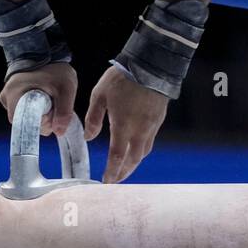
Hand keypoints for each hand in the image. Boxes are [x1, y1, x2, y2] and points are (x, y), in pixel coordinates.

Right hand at [0, 62, 77, 136]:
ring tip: (49, 98)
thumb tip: (59, 132)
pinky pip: (22, 109)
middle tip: (54, 104)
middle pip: (24, 122)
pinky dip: (34, 108)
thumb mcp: (66, 88)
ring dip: (39, 113)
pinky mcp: (11, 95)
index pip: (25, 125)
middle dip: (42, 119)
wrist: (44, 50)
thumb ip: (64, 111)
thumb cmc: (54, 68)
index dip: (42, 123)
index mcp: (15, 95)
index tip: (53, 112)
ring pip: (24, 116)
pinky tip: (43, 98)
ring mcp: (7, 96)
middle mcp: (6, 97)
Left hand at [83, 66, 167, 182]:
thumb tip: (89, 137)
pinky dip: (141, 150)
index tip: (106, 182)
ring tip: (125, 167)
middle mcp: (139, 130)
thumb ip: (93, 118)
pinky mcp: (158, 119)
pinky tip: (136, 148)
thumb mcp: (100, 95)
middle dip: (124, 173)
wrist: (151, 65)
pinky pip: (150, 141)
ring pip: (143, 152)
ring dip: (134, 163)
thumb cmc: (123, 78)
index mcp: (123, 126)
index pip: (117, 157)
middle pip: (133, 160)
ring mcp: (151, 126)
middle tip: (115, 180)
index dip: (112, 172)